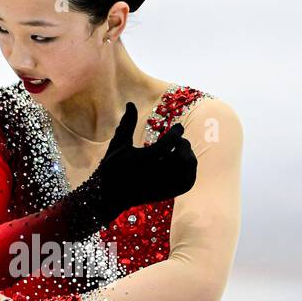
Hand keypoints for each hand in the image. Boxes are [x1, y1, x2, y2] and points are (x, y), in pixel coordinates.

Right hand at [93, 102, 197, 222]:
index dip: (177, 132)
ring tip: (182, 150)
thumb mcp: (118, 145)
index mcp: (142, 159)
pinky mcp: (166, 194)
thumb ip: (127, 124)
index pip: (168, 143)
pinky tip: (186, 164)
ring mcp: (161, 186)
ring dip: (188, 156)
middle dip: (183, 144)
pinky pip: (187, 183)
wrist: (110, 197)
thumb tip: (131, 103)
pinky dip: (191, 172)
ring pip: (186, 170)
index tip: (179, 127)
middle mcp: (154, 174)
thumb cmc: (112, 168)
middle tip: (180, 140)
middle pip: (180, 156)